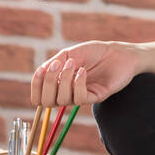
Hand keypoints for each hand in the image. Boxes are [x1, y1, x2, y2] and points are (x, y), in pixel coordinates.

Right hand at [30, 41, 144, 107]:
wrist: (118, 52)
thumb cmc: (94, 52)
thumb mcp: (70, 54)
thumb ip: (54, 63)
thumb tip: (41, 72)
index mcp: (60, 83)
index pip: (39, 96)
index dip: (36, 86)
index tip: (41, 70)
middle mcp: (68, 92)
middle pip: (47, 102)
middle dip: (49, 83)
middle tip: (57, 65)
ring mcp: (81, 96)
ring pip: (62, 100)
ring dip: (64, 80)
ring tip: (72, 64)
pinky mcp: (95, 97)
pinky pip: (80, 98)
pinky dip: (77, 84)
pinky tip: (82, 71)